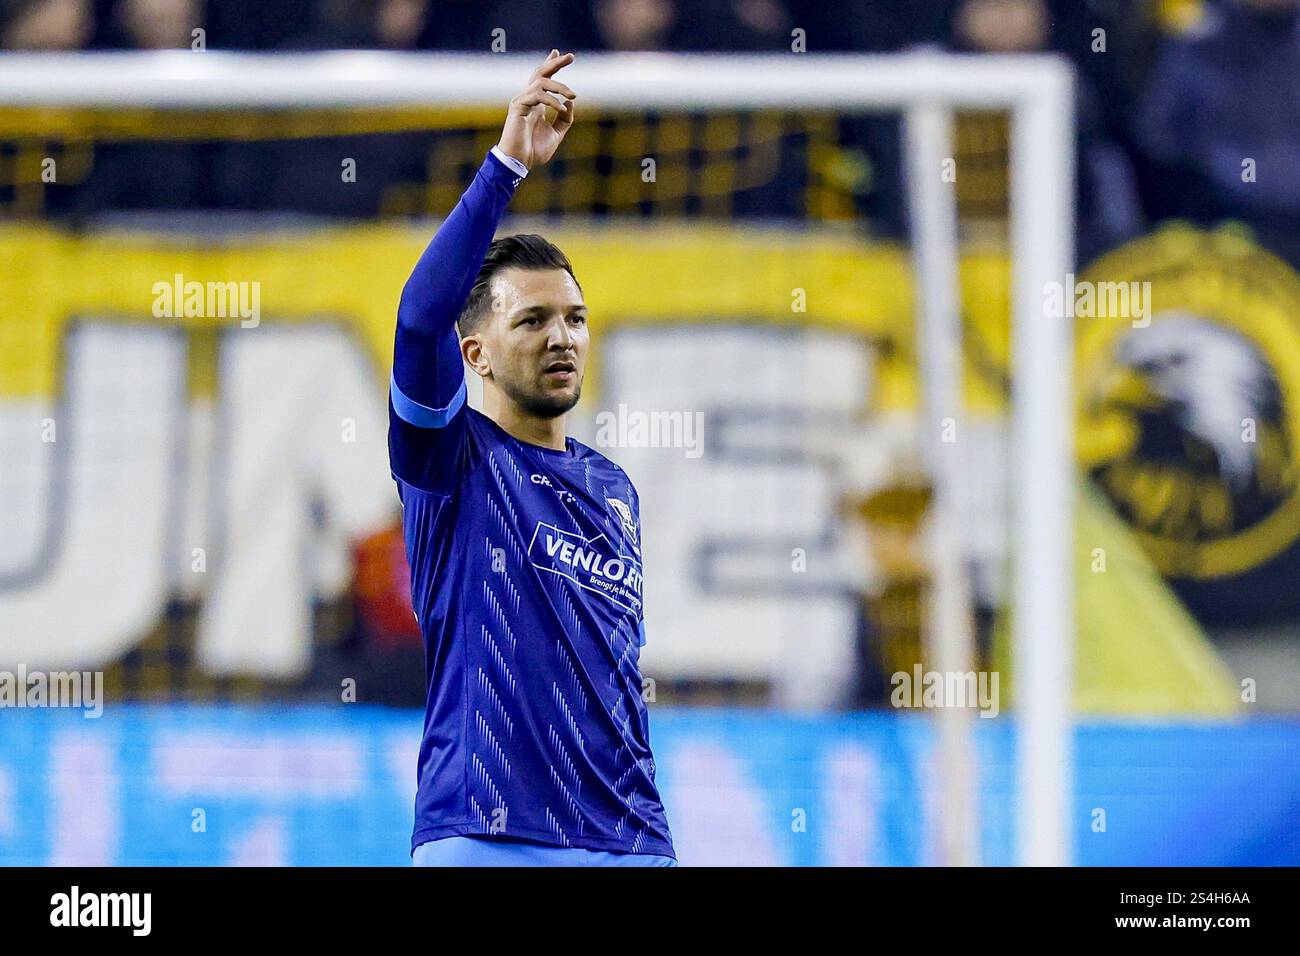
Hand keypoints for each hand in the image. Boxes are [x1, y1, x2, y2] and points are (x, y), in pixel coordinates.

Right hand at [497, 49, 576, 170]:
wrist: (519, 163)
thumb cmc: (534, 151)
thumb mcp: (556, 134)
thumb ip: (565, 118)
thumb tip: (570, 100)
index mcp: (537, 104)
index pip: (543, 79)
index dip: (550, 65)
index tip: (557, 52)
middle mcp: (529, 99)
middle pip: (540, 73)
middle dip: (555, 62)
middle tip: (571, 56)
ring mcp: (522, 101)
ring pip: (541, 82)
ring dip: (559, 86)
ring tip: (573, 94)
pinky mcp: (518, 107)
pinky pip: (537, 96)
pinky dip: (551, 101)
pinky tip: (561, 109)